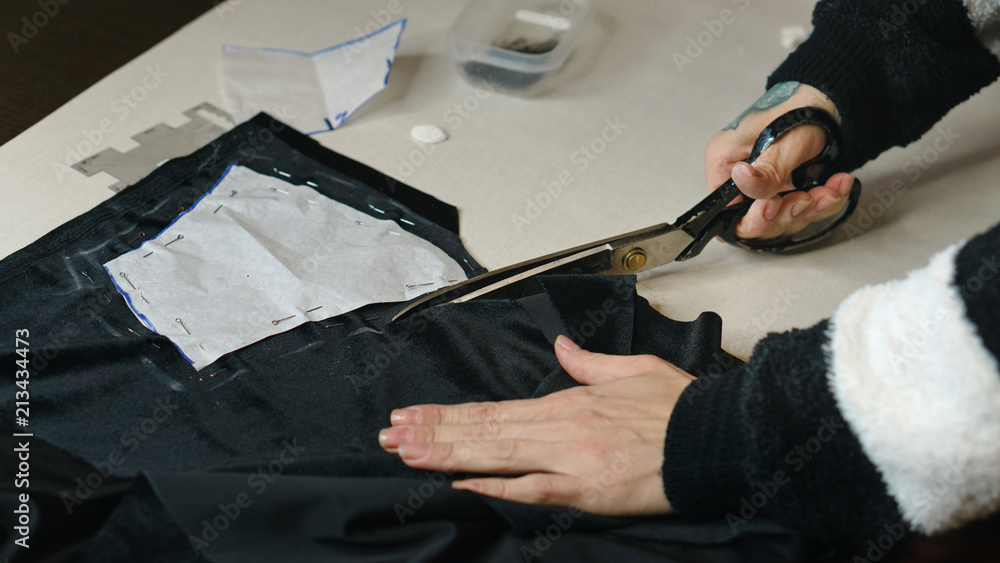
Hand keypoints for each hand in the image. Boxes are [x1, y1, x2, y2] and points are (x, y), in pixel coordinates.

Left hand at [377, 335, 694, 515]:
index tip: (413, 416)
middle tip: (388, 434)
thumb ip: (590, 362)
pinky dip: (498, 485)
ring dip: (448, 454)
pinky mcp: (589, 488)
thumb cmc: (679, 408)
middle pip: (484, 431)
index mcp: (570, 401)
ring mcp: (571, 458)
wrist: (716, 436)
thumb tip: (562, 349)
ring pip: (497, 454)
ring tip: (407, 452)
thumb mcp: (632, 370)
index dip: (448, 415)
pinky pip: (535, 488)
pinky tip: (465, 482)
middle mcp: (561, 428)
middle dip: (431, 434)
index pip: (494, 409)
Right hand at [705, 81, 854, 240]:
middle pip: (755, 224)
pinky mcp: (787, 194)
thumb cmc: (797, 110)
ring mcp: (764, 190)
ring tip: (830, 188)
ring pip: (784, 222)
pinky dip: (826, 202)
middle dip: (786, 215)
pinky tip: (838, 184)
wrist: (827, 100)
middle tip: (805, 198)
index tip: (773, 205)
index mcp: (724, 166)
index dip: (749, 219)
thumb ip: (765, 171)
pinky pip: (805, 213)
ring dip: (812, 208)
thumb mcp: (781, 142)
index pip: (724, 214)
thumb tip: (742, 178)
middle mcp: (740, 182)